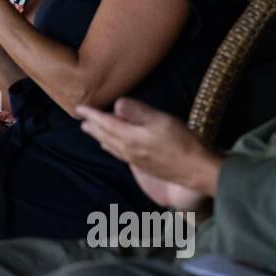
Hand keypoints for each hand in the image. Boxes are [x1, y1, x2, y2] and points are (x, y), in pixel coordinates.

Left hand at [76, 98, 222, 198]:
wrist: (196, 170)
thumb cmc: (181, 142)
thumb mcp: (161, 121)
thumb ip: (138, 112)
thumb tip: (116, 104)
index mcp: (130, 137)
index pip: (105, 123)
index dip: (92, 114)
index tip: (79, 108)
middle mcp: (128, 150)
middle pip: (105, 135)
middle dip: (93, 126)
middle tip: (81, 120)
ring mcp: (135, 159)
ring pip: (110, 146)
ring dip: (99, 136)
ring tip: (91, 131)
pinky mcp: (143, 165)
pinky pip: (119, 154)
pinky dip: (110, 146)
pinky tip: (112, 147)